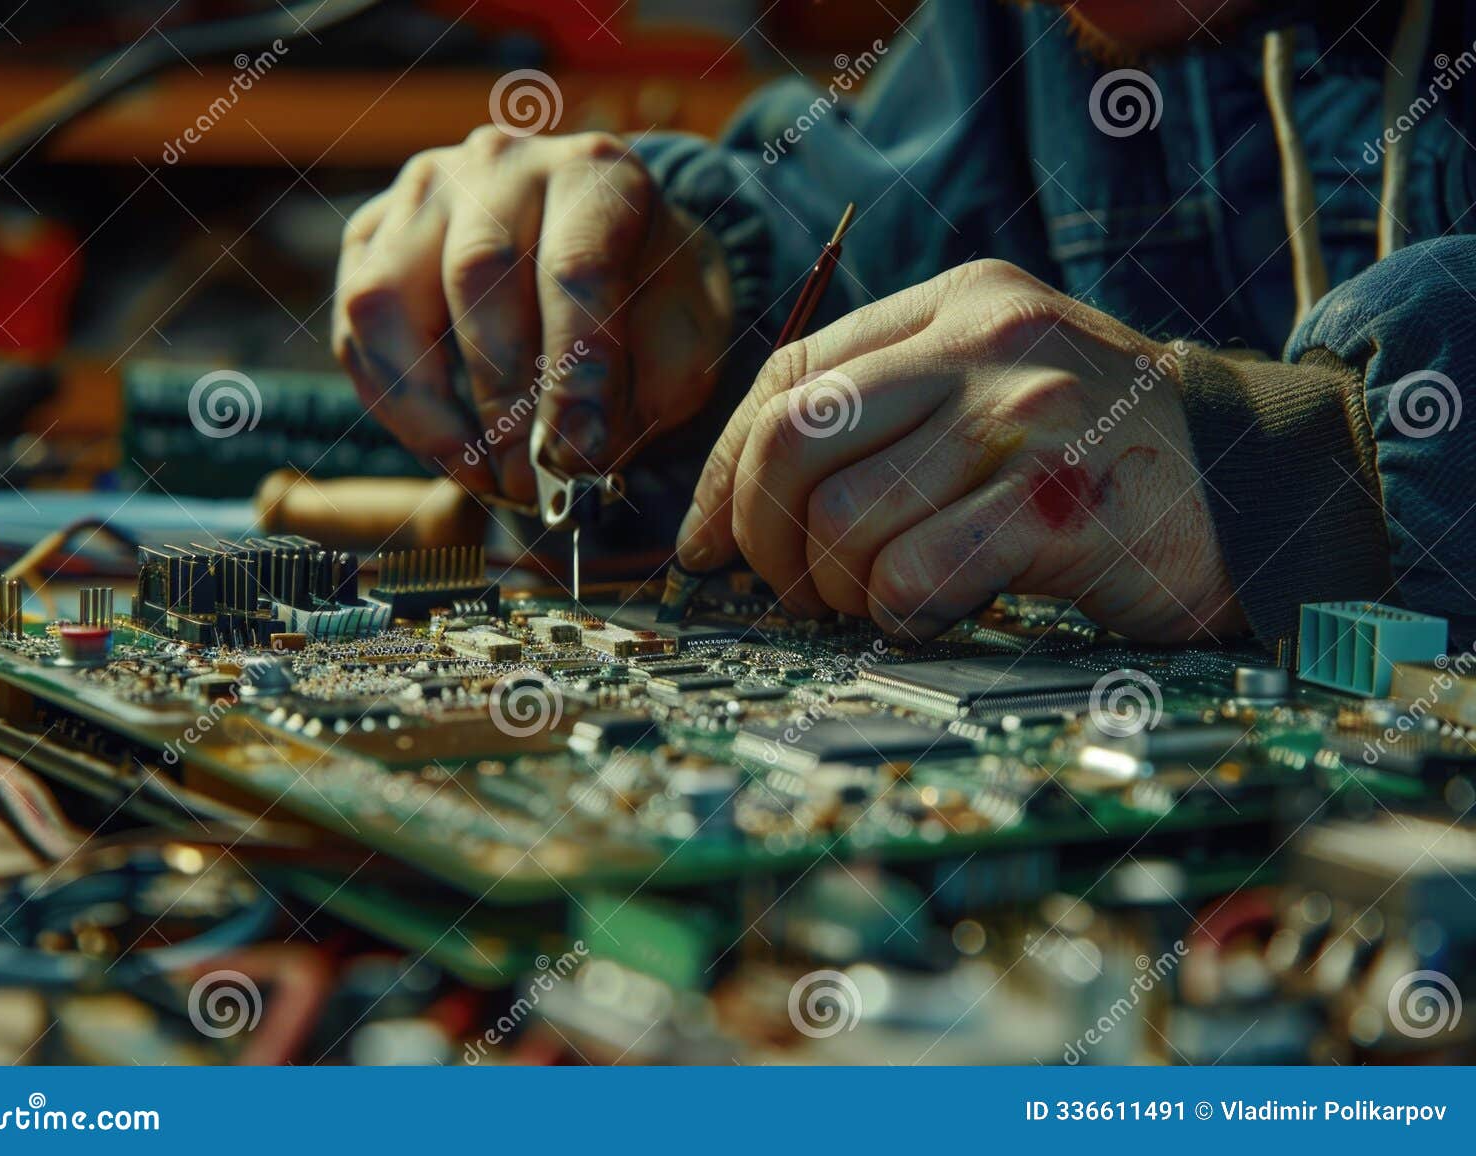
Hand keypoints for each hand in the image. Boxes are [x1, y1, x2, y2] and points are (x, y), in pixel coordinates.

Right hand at [332, 128, 732, 501]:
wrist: (611, 268)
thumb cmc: (649, 310)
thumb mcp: (681, 345)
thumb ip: (636, 391)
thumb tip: (567, 454)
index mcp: (595, 172)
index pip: (576, 266)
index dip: (573, 372)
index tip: (577, 453)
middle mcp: (501, 162)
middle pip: (478, 274)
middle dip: (500, 397)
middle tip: (528, 481)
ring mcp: (422, 192)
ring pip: (390, 297)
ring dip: (431, 407)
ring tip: (483, 475)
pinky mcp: (370, 236)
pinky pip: (356, 327)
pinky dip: (395, 405)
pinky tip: (449, 452)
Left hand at [675, 260, 1247, 641]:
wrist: (1260, 483)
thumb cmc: (1099, 451)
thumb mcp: (994, 386)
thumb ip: (884, 409)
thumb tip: (735, 504)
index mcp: (957, 304)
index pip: (788, 373)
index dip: (725, 468)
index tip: (708, 541)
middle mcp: (987, 344)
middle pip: (793, 440)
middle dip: (764, 536)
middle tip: (794, 588)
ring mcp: (1029, 419)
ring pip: (842, 517)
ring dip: (835, 588)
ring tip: (876, 603)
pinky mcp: (1061, 507)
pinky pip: (911, 575)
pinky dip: (897, 616)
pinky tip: (935, 614)